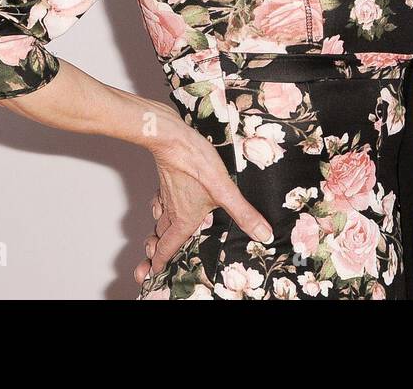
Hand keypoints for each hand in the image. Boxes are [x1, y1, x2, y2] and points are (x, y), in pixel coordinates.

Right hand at [133, 118, 272, 285]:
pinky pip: (159, 202)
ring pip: (159, 220)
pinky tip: (163, 208)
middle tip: (149, 265)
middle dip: (155, 253)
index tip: (153, 274)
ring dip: (157, 233)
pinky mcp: (167, 181)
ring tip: (155, 242)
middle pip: (160, 237)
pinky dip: (159, 210)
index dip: (162, 262)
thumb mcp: (225, 190)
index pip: (170, 247)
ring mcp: (168, 195)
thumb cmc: (196, 163)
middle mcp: (173, 210)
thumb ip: (243, 213)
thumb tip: (262, 234)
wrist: (173, 138)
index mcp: (185, 219)